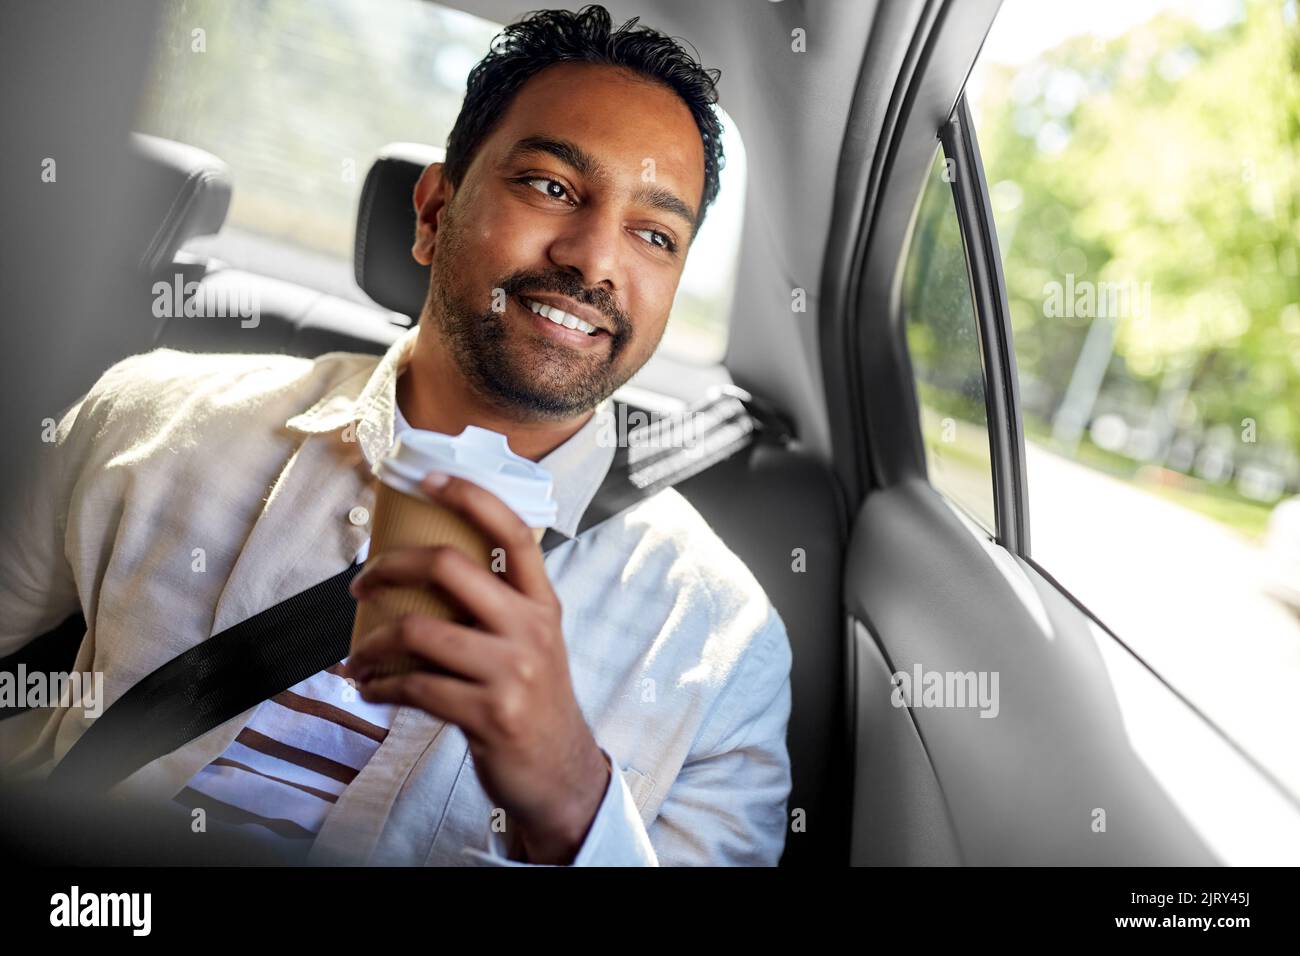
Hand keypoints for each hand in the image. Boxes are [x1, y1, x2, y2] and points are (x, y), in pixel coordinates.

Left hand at [342, 471, 610, 863]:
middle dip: (392, 566)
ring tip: (357, 656)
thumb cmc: (534, 699)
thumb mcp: (533, 643)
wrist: (560, 772)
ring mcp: (511, 672)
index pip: (514, 532)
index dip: (471, 497)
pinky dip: (381, 687)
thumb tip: (428, 572)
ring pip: (420, 632)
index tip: (430, 480)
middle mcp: (531, 630)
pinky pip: (415, 688)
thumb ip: (499, 608)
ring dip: (373, 643)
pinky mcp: (488, 714)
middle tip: (361, 582)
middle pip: (451, 567)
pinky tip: (371, 689)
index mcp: (543, 604)